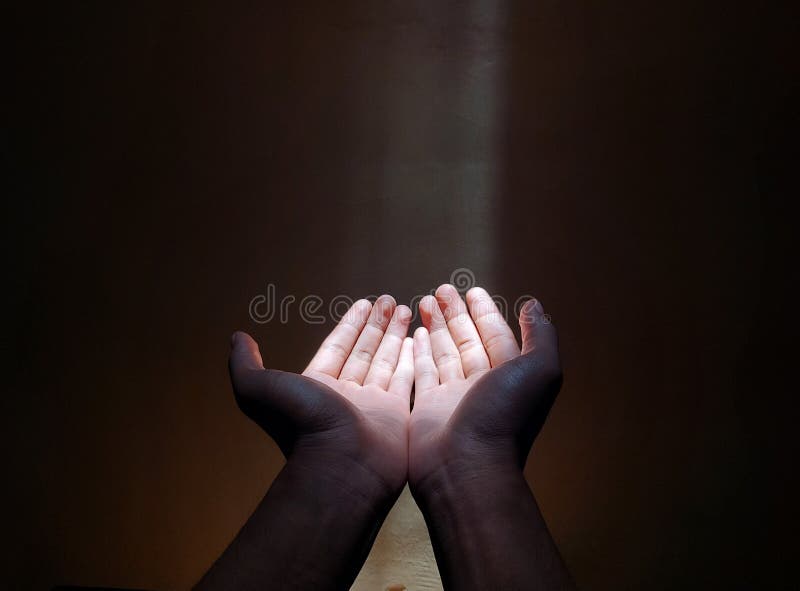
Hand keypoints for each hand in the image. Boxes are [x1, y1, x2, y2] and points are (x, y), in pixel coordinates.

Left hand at [230, 294, 413, 494]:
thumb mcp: (260, 389)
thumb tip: (237, 338)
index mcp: (318, 387)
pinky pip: (407, 380)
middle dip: (377, 325)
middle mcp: (346, 395)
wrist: (342, 465)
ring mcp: (374, 406)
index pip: (337, 347)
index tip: (365, 303)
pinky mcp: (397, 415)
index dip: (350, 325)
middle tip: (390, 300)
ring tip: (406, 309)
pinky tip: (418, 339)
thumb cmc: (304, 424)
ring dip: (395, 335)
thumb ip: (246, 364)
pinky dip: (412, 359)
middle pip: (364, 351)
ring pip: (387, 362)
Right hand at [408, 284, 562, 493]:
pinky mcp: (427, 406)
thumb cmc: (504, 415)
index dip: (484, 311)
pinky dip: (419, 351)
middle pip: (467, 339)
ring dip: (436, 326)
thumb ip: (541, 336)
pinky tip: (414, 333)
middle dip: (456, 313)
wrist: (466, 465)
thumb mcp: (539, 371)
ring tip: (425, 300)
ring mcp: (453, 395)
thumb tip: (534, 305)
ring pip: (444, 352)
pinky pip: (422, 371)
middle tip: (441, 288)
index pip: (495, 334)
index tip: (472, 289)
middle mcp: (481, 383)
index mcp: (509, 375)